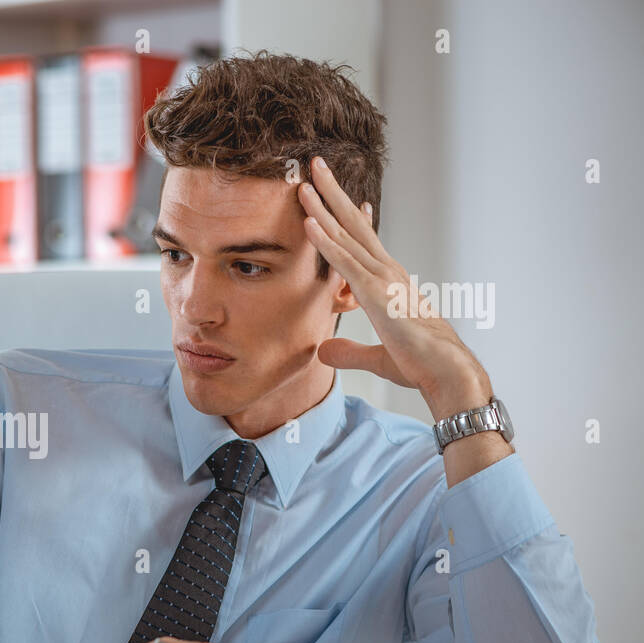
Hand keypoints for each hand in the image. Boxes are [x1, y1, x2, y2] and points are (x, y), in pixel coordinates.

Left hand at [299, 155, 491, 420]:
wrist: (447, 372)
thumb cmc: (421, 364)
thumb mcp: (376, 357)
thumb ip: (349, 351)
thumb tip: (323, 351)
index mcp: (388, 281)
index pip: (362, 241)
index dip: (346, 216)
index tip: (333, 193)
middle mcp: (386, 271)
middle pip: (353, 224)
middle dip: (332, 193)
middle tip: (314, 163)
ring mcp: (382, 279)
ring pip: (346, 236)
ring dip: (322, 207)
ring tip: (302, 182)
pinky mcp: (377, 294)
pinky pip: (345, 263)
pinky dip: (326, 241)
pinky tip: (309, 222)